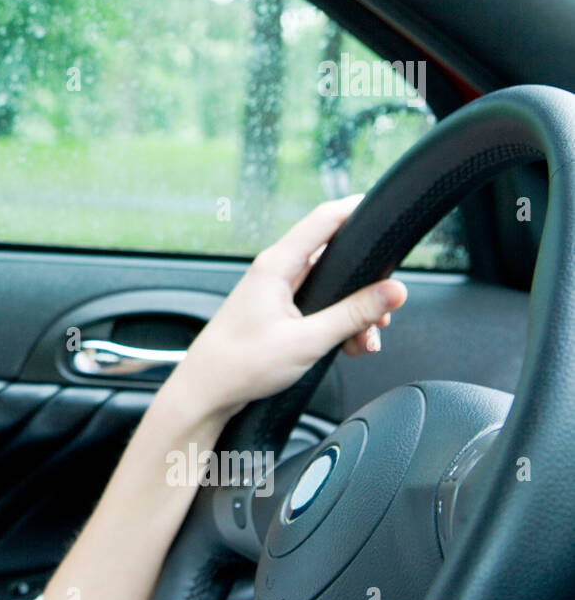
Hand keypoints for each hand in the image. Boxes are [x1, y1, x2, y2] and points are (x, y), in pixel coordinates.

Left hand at [172, 193, 408, 423]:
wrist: (206, 391)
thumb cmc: (241, 364)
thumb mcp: (307, 341)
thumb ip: (354, 314)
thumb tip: (394, 291)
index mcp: (276, 265)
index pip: (324, 219)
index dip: (356, 208)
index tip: (386, 210)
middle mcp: (275, 271)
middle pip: (335, 256)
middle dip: (365, 284)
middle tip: (382, 314)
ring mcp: (275, 290)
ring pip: (331, 287)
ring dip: (354, 312)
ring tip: (364, 341)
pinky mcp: (277, 310)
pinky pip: (318, 306)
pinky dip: (338, 323)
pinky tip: (348, 346)